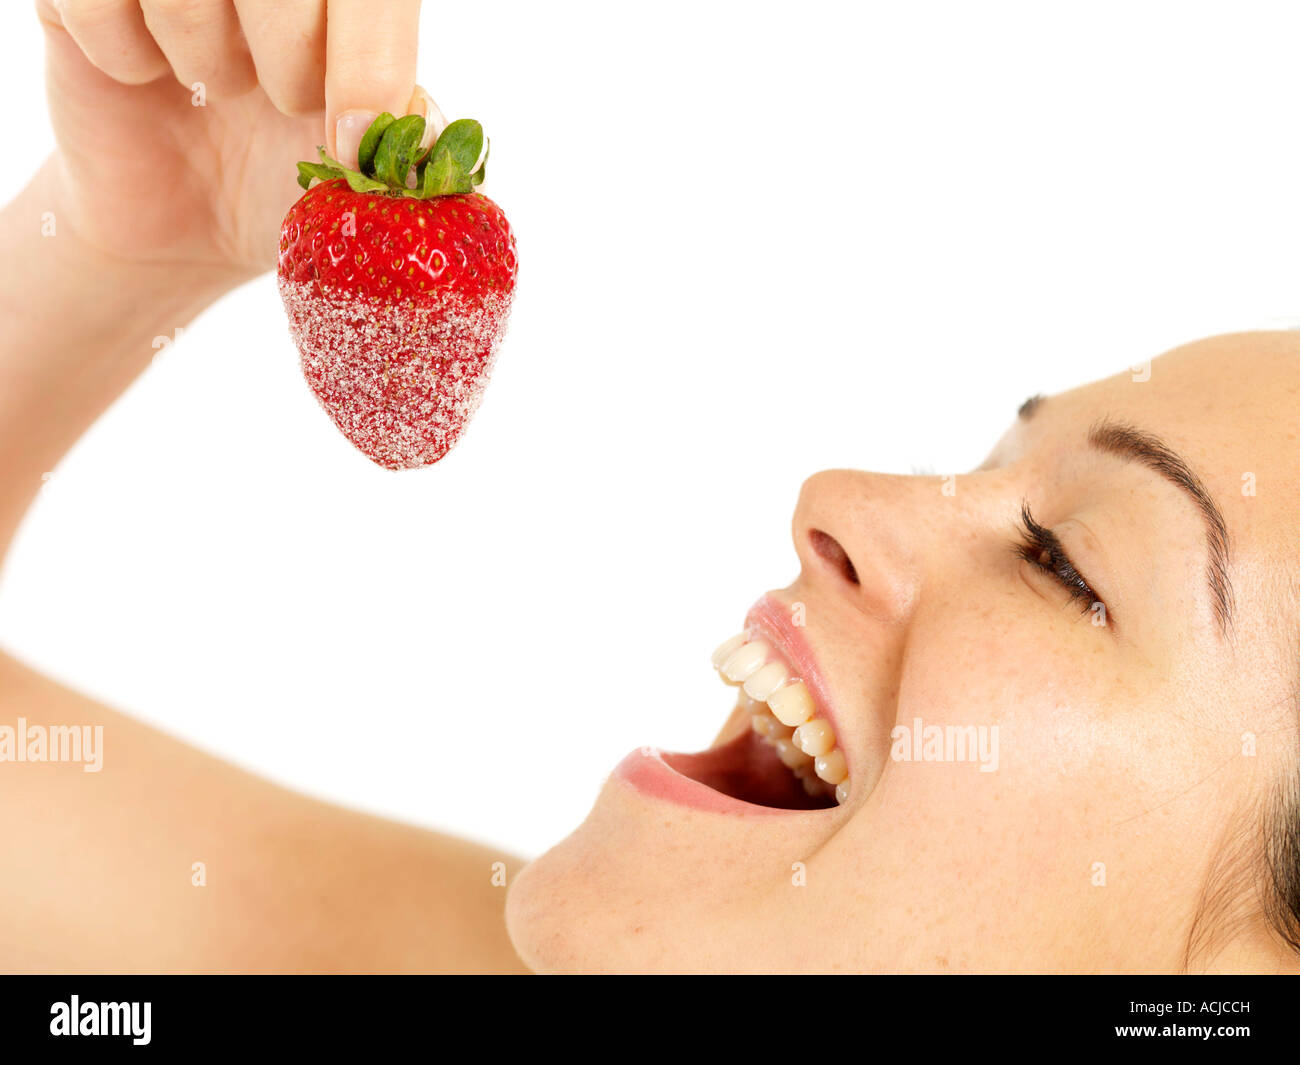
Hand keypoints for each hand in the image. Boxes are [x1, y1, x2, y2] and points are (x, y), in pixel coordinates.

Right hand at [35, 0, 431, 283]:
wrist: (190, 225)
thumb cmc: (285, 179)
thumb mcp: (360, 173)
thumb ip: (407, 138)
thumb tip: (432, 129)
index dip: (367, 51)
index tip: (352, 139)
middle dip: (289, 53)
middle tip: (282, 100)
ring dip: (204, 55)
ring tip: (215, 85)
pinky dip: (123, 56)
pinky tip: (145, 75)